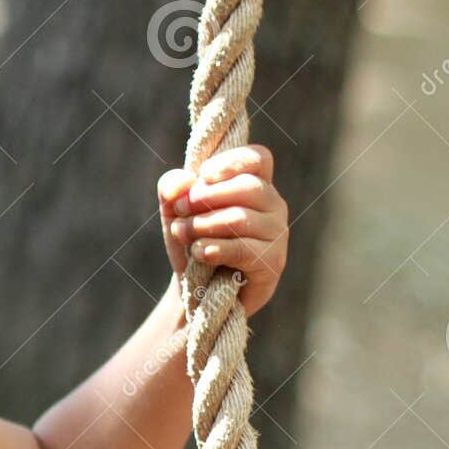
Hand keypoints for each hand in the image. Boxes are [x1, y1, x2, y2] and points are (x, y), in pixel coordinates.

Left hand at [157, 142, 288, 318]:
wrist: (196, 290)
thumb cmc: (192, 242)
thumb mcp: (175, 212)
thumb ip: (172, 188)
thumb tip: (178, 184)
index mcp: (255, 183)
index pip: (258, 158)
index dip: (232, 161)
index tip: (203, 175)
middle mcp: (273, 205)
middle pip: (248, 187)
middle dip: (206, 197)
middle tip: (180, 210)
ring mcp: (277, 233)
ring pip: (240, 218)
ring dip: (202, 226)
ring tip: (183, 234)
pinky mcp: (272, 262)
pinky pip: (243, 249)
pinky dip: (215, 249)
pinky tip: (199, 252)